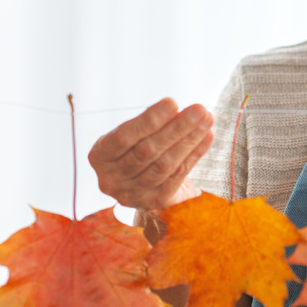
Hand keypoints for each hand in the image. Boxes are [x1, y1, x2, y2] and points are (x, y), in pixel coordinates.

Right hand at [88, 98, 214, 211]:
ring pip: (165, 165)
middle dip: (177, 128)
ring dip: (189, 140)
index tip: (172, 103)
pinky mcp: (155, 203)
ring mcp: (133, 195)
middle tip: (199, 109)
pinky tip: (206, 137)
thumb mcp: (131, 135)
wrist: (141, 183)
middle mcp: (111, 180)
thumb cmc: (135, 149)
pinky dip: (195, 154)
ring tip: (206, 119)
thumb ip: (147, 124)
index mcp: (99, 157)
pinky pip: (178, 176)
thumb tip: (174, 109)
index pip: (124, 137)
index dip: (149, 120)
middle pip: (147, 152)